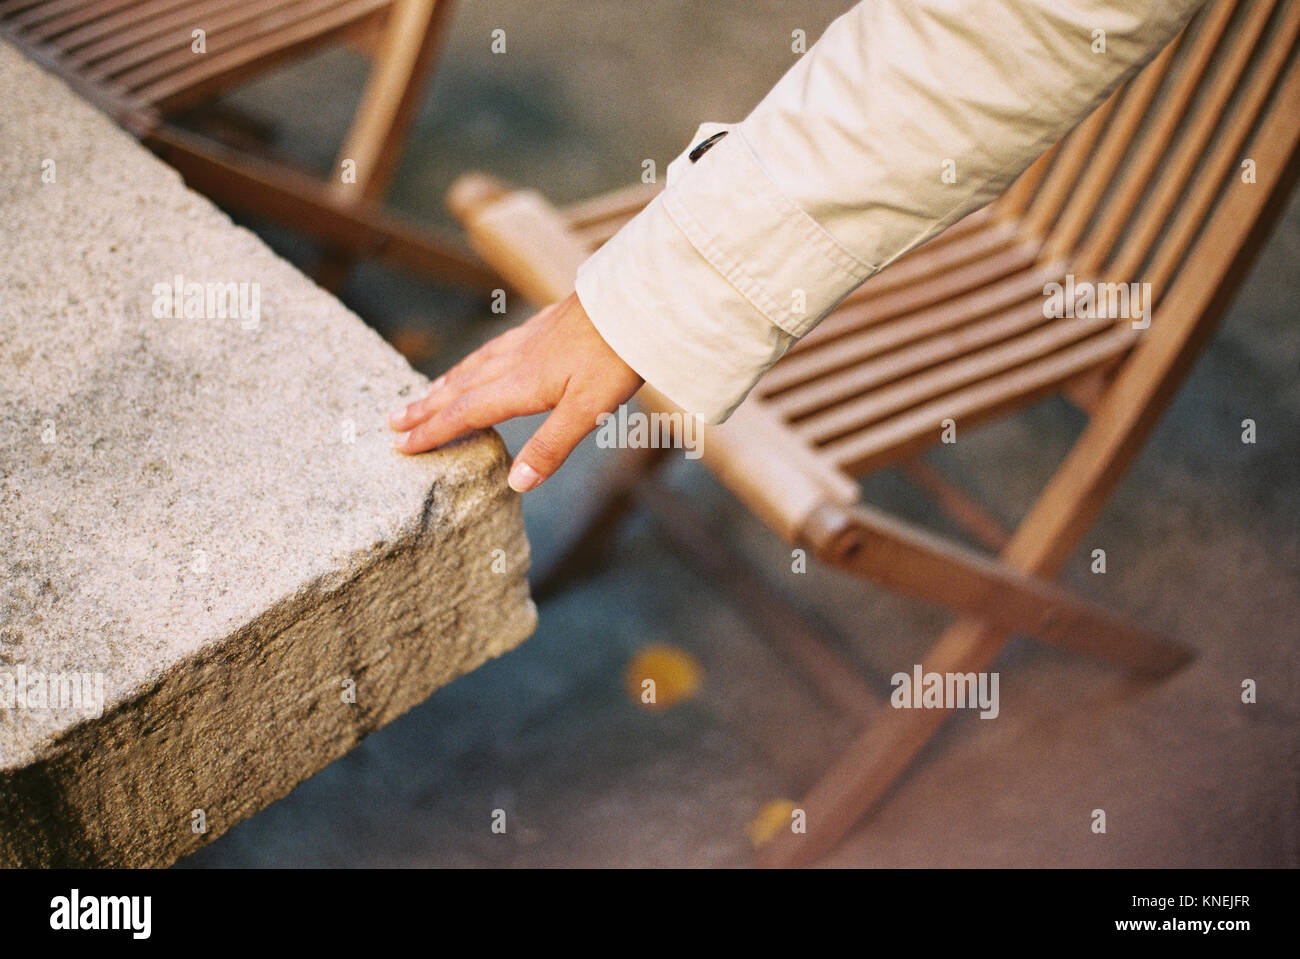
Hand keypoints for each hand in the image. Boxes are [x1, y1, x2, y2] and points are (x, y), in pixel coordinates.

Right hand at [388, 292, 642, 491]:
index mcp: (522, 384)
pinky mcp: (546, 325)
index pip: (466, 413)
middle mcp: (517, 360)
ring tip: (426, 393)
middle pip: (460, 387)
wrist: (636, 299)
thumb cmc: (616, 355)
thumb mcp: (589, 409)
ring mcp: (530, 339)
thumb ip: (552, 445)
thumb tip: (515, 483)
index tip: (402, 446)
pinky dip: (477, 360)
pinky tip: (483, 359)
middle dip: (426, 407)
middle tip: (393, 422)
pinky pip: (496, 347)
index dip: (433, 431)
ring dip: (446, 382)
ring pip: (476, 364)